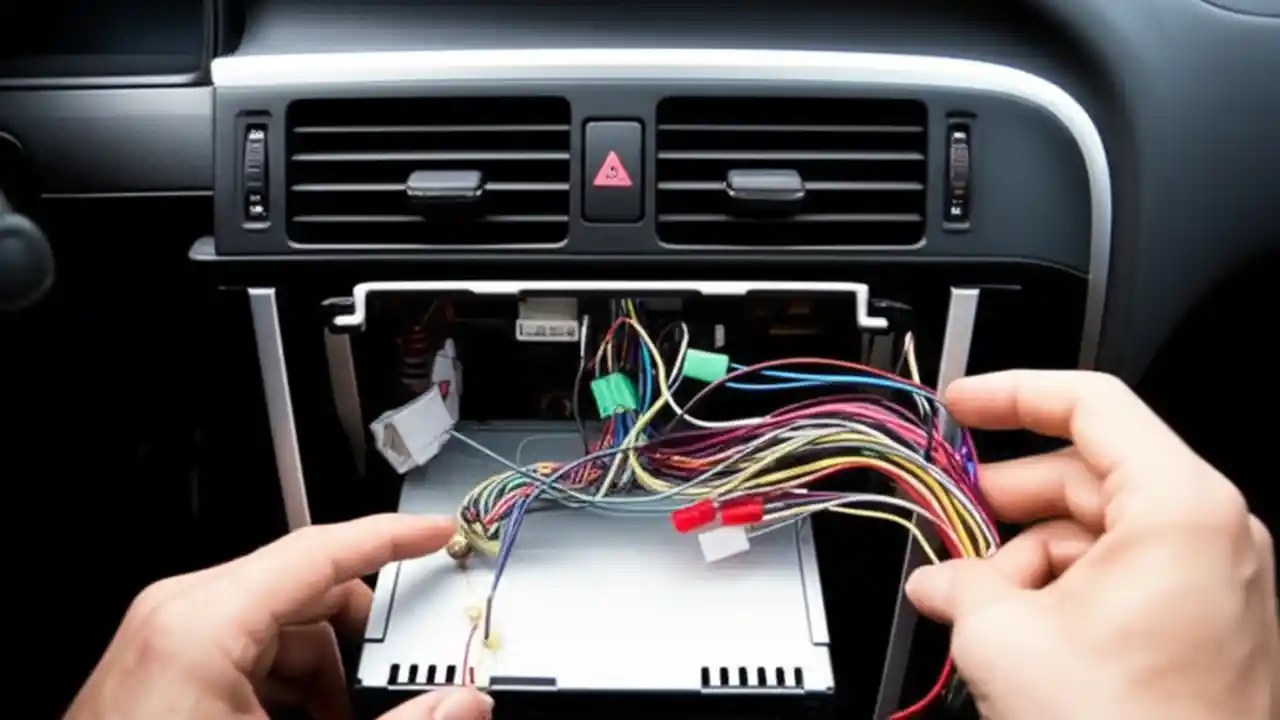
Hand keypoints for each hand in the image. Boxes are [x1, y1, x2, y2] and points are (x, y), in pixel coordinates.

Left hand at [65, 514, 493, 719]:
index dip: (391, 538)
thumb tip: (461, 706)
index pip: (322, 551)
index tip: (438, 534)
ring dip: (326, 675)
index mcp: (205, 621)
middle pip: (306, 593)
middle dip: (364, 640)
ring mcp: (165, 641)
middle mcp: (180, 617)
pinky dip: (288, 687)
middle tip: (406, 678)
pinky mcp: (161, 670)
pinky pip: (246, 654)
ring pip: (279, 628)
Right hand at [906, 371, 1278, 719]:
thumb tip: (938, 578)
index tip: (963, 404)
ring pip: (1097, 529)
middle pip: (1088, 473)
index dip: (1013, 394)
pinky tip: (1007, 626)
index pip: (1092, 405)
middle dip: (1004, 498)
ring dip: (1023, 555)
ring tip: (969, 597)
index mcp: (1180, 508)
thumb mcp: (1003, 635)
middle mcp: (1211, 536)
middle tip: (947, 515)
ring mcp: (1211, 583)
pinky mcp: (1200, 627)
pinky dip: (1057, 589)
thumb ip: (958, 581)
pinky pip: (1118, 575)